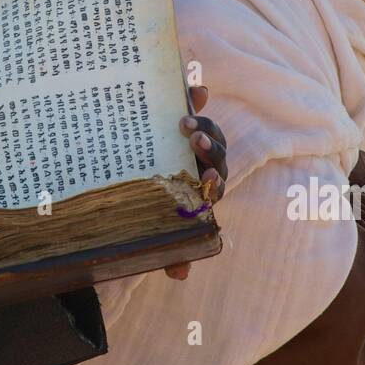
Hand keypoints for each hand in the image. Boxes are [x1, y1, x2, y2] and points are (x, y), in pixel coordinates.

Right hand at [165, 85, 227, 280]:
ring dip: (203, 125)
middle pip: (218, 155)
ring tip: (185, 120)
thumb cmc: (158, 215)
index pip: (217, 185)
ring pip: (211, 133)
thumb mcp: (163, 235)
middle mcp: (208, 167)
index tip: (209, 176)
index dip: (215, 178)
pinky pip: (198, 110)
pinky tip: (197, 89)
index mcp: (206, 192)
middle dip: (209, 147)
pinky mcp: (189, 126)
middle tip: (192, 140)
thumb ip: (173, 252)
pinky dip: (198, 99)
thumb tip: (180, 275)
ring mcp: (200, 146)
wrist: (145, 191)